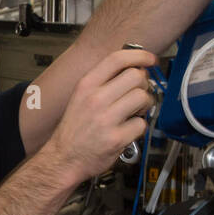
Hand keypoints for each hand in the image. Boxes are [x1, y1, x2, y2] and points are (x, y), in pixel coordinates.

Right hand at [45, 48, 155, 183]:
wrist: (63, 159)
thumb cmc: (74, 130)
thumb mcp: (80, 97)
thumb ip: (103, 82)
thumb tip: (134, 69)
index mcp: (86, 86)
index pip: (117, 59)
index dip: (139, 55)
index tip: (150, 59)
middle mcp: (95, 99)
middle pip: (136, 76)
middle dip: (144, 84)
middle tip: (138, 93)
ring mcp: (106, 119)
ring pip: (143, 97)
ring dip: (145, 105)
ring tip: (134, 112)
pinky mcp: (116, 138)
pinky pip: (141, 124)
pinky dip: (138, 127)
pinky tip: (127, 130)